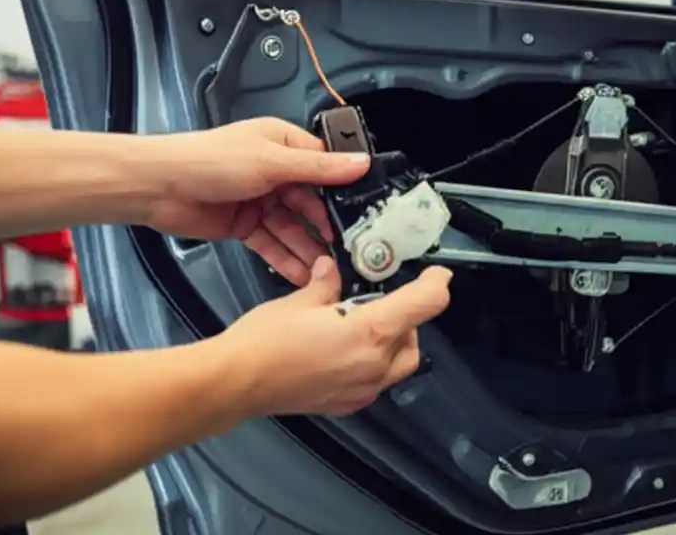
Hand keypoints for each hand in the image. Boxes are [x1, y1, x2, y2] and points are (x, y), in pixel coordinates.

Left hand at [142, 118, 369, 284]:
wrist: (159, 187)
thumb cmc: (210, 160)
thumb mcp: (272, 162)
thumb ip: (318, 168)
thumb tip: (361, 163)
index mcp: (283, 145)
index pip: (324, 166)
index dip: (342, 189)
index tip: (364, 211)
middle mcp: (274, 171)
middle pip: (310, 202)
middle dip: (326, 226)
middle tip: (347, 250)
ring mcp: (259, 200)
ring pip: (292, 227)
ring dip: (308, 248)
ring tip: (327, 272)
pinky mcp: (244, 226)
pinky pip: (272, 244)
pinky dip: (285, 259)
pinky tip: (302, 275)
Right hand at [219, 257, 451, 416]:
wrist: (237, 382)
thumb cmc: (264, 343)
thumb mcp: (300, 300)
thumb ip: (326, 284)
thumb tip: (331, 270)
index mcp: (368, 332)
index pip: (423, 305)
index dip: (436, 285)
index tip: (438, 276)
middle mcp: (372, 365)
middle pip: (414, 337)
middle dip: (406, 316)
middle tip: (381, 300)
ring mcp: (362, 389)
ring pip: (399, 363)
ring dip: (393, 342)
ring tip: (362, 325)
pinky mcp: (347, 404)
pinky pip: (376, 382)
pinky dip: (373, 364)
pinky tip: (346, 352)